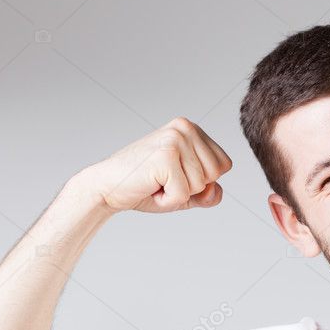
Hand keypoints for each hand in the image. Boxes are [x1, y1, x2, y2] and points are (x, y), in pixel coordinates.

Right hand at [76, 117, 232, 213]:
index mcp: (191, 129)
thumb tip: (216, 190)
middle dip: (190, 188)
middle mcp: (185, 128)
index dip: (201, 181)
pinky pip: (183, 195)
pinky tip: (149, 188)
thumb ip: (208, 193)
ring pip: (201, 185)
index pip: (224, 165)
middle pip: (216, 175)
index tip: (173, 176)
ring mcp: (175, 140)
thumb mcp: (184, 191)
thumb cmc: (144, 187)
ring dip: (177, 195)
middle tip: (162, 180)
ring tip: (155, 183)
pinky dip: (166, 201)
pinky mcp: (165, 157)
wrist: (105, 188)